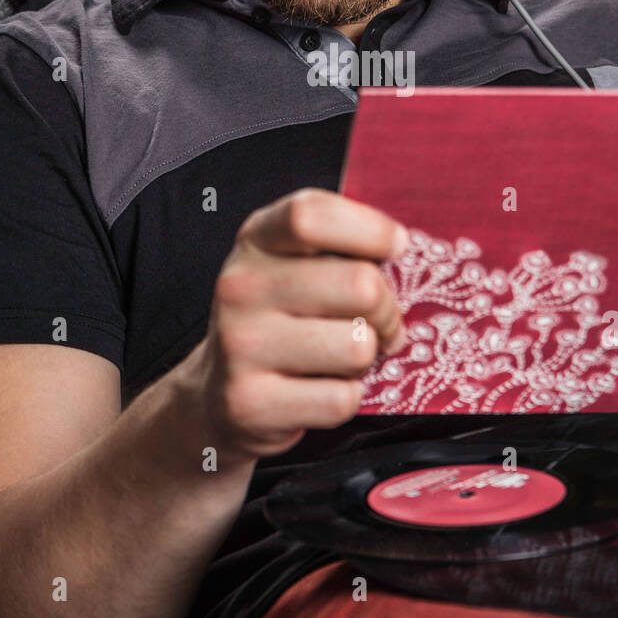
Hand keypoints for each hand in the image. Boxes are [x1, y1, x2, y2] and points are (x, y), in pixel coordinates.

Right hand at [197, 188, 407, 462]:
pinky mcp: (250, 402)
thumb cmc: (279, 318)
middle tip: (380, 323)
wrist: (217, 393)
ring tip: (342, 357)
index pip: (312, 215)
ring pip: (358, 347)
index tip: (396, 246)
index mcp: (256, 239)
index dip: (369, 228)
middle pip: (360, 285)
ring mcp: (240, 346)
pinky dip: (346, 398)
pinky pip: (342, 399)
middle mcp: (240, 287)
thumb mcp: (294, 264)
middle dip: (387, 310)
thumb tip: (400, 247)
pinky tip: (320, 388)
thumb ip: (340, 245)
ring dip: (365, 358)